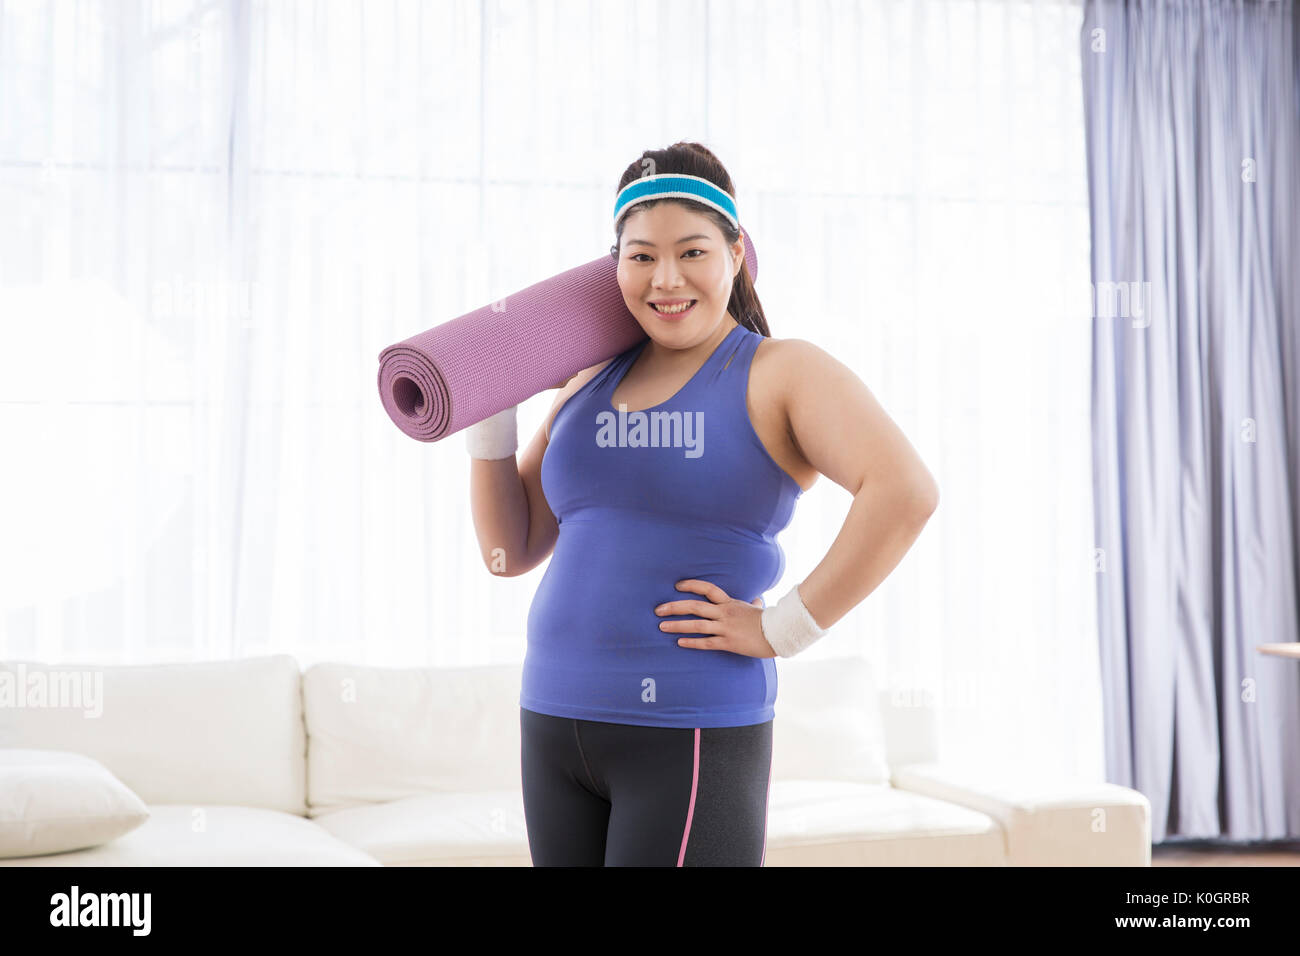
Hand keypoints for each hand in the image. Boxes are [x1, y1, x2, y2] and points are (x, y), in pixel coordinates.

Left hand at [654, 579, 775, 658]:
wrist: (778, 634)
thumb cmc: (768, 621)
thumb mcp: (758, 608)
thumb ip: (754, 603)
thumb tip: (757, 599)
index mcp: (730, 602)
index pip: (708, 589)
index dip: (691, 585)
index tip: (677, 585)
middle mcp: (725, 613)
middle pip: (695, 606)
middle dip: (674, 607)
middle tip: (658, 610)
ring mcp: (726, 628)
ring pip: (697, 625)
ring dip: (677, 626)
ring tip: (662, 627)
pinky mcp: (728, 643)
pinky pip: (706, 643)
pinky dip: (692, 642)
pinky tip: (679, 643)